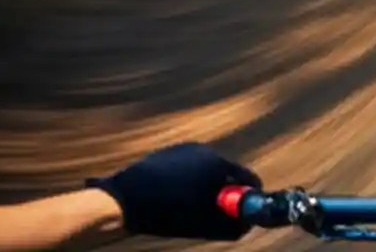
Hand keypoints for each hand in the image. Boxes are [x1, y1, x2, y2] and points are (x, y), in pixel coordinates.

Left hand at [86, 142, 261, 240]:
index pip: (248, 178)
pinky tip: (176, 194)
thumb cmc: (167, 212)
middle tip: (220, 209)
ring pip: (208, 169)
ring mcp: (187, 149)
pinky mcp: (170, 152)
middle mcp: (207, 151)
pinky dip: (190, 179)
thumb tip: (246, 225)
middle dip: (227, 190)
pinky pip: (191, 166)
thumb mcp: (205, 224)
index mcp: (219, 165)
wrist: (124, 199)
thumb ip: (232, 224)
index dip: (250, 194)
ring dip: (208, 184)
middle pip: (228, 172)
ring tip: (193, 204)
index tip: (248, 208)